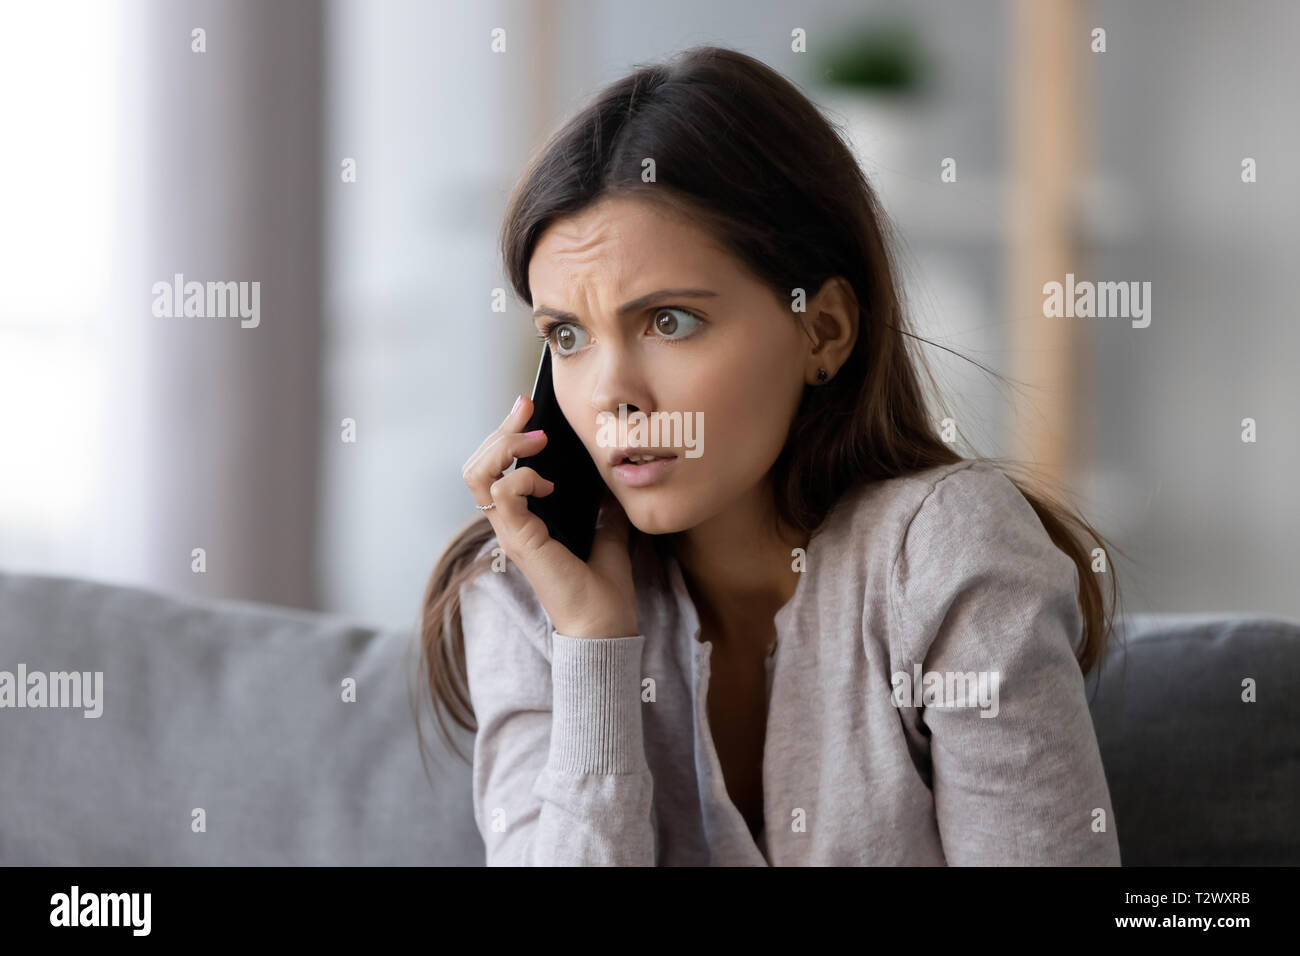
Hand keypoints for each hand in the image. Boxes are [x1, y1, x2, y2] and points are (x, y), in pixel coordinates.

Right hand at [461, 394, 639, 638]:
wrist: (606, 625)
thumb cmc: (603, 587)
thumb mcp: (607, 530)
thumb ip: (601, 503)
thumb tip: (609, 472)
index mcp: (523, 519)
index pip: (493, 468)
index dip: (505, 434)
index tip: (528, 409)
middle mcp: (509, 524)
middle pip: (478, 465)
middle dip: (500, 430)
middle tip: (526, 409)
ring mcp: (510, 532)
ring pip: (478, 475)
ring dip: (505, 447)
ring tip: (537, 439)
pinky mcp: (521, 541)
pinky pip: (503, 494)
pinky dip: (522, 476)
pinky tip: (547, 482)